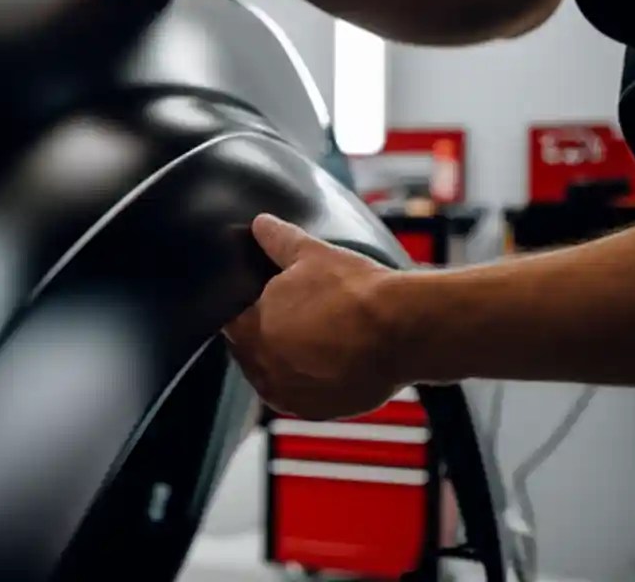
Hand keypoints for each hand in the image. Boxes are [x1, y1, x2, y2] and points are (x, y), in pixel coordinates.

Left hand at [223, 214, 406, 419]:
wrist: (402, 330)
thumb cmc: (357, 292)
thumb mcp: (312, 255)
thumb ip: (278, 240)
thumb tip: (261, 224)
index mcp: (253, 328)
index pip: (232, 322)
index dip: (246, 310)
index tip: (263, 304)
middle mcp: (263, 367)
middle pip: (250, 351)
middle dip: (266, 336)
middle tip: (297, 320)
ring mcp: (288, 393)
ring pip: (273, 376)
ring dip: (285, 361)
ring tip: (315, 341)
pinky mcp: (314, 411)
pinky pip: (300, 397)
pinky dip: (308, 383)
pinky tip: (328, 363)